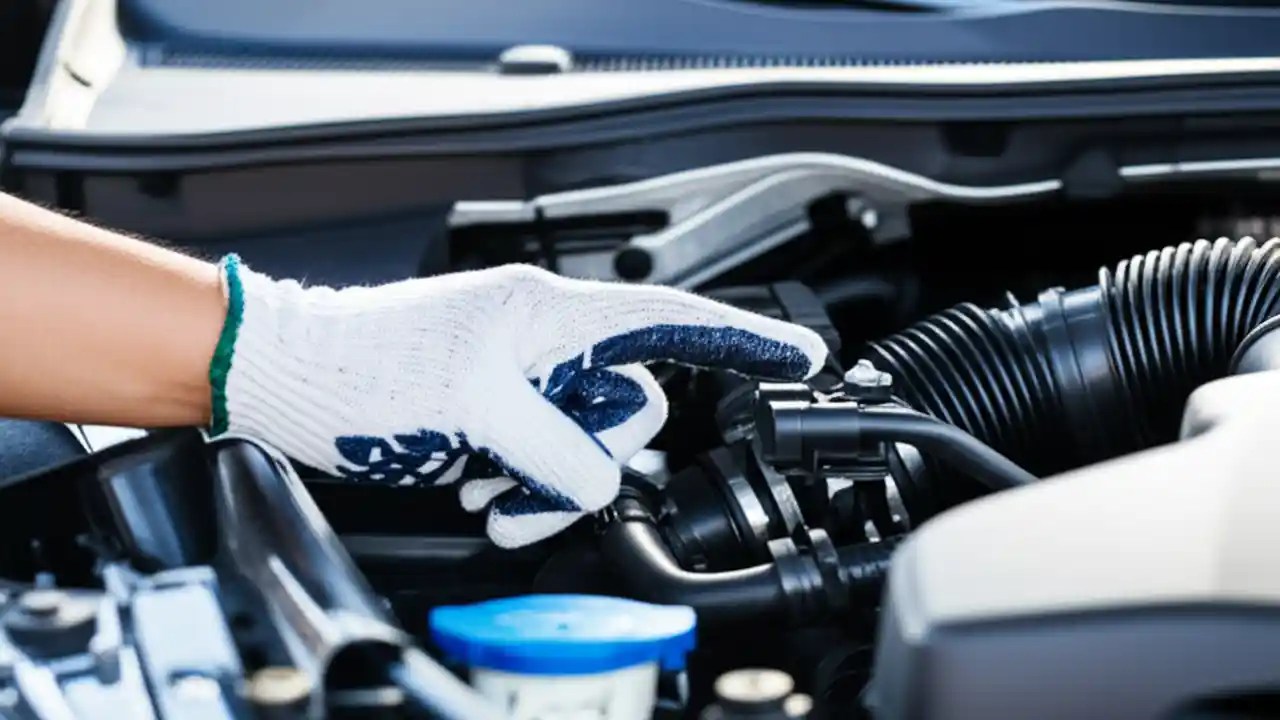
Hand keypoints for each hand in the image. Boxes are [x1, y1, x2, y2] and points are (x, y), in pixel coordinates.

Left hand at [212, 257, 827, 547]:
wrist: (285, 378)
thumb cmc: (360, 370)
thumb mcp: (475, 413)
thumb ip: (559, 452)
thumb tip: (604, 482)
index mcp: (551, 315)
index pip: (672, 320)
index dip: (744, 341)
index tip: (801, 356)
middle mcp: (545, 341)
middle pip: (628, 410)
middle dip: (585, 460)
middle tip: (520, 481)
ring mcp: (521, 378)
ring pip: (582, 444)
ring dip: (543, 483)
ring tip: (483, 489)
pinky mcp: (495, 410)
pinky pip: (542, 456)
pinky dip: (519, 484)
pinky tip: (474, 484)